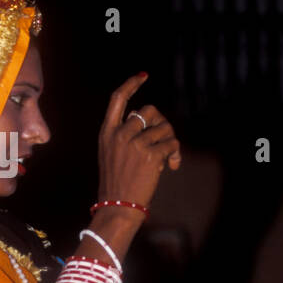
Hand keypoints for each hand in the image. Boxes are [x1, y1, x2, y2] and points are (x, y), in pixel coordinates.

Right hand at [97, 72, 181, 209]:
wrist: (118, 206)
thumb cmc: (118, 183)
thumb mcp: (112, 154)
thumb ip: (127, 135)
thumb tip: (157, 124)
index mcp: (107, 133)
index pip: (117, 99)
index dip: (131, 84)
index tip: (143, 76)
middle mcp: (119, 134)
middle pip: (149, 110)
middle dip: (161, 122)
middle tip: (164, 138)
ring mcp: (135, 144)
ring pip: (164, 128)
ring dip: (170, 141)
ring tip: (168, 158)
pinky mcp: (150, 155)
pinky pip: (172, 144)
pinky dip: (176, 155)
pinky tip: (171, 166)